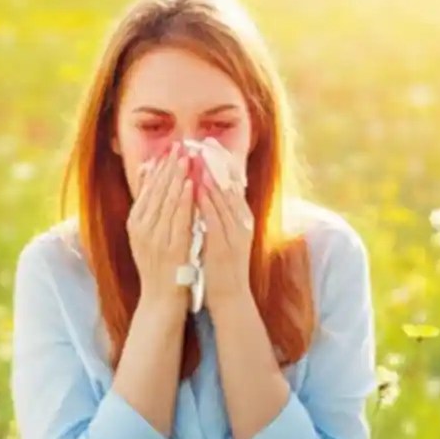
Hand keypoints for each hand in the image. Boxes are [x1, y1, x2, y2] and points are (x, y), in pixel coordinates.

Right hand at [126, 142, 194, 313]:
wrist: (160, 300)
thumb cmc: (159, 267)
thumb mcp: (148, 237)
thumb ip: (150, 212)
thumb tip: (150, 184)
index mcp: (136, 223)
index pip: (147, 189)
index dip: (159, 168)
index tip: (169, 149)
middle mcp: (142, 228)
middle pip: (156, 191)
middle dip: (168, 167)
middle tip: (180, 146)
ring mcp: (155, 238)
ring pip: (167, 201)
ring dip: (177, 178)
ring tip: (187, 158)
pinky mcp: (170, 247)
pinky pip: (178, 219)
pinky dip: (184, 200)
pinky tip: (191, 185)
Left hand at [196, 141, 252, 312]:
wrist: (230, 298)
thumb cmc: (222, 267)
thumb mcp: (222, 235)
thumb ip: (218, 214)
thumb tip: (207, 192)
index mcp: (242, 219)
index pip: (234, 184)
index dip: (223, 161)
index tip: (210, 142)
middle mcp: (242, 223)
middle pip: (231, 186)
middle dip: (217, 162)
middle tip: (204, 141)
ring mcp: (236, 234)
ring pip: (224, 198)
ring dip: (211, 175)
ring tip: (198, 155)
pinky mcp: (226, 245)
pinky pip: (215, 218)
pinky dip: (207, 200)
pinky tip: (197, 186)